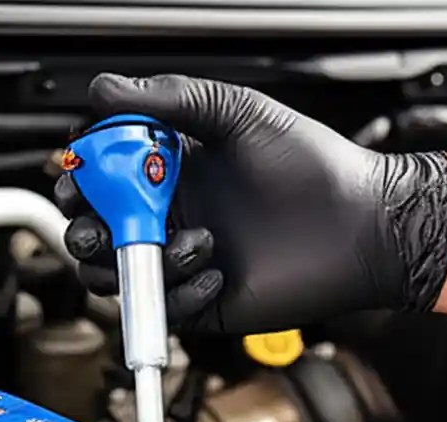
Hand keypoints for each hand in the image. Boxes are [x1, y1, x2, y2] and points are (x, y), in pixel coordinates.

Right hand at [55, 73, 446, 334]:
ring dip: (140, 261)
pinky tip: (218, 270)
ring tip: (191, 242)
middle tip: (101, 224)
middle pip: (97, 232)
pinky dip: (182, 290)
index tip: (82, 175)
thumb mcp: (235, 112)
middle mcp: (172, 217)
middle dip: (86, 229)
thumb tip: (103, 88)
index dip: (82, 180)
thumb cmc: (313, 166)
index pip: (103, 179)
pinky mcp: (202, 301)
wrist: (364, 224)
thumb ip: (168, 98)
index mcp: (171, 172)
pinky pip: (164, 308)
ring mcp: (184, 261)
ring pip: (121, 274)